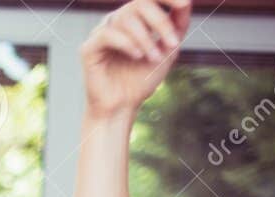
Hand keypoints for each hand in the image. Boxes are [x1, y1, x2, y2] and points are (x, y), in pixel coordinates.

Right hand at [80, 0, 188, 117]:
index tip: (185, 3)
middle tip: (172, 43)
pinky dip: (127, 43)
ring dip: (145, 38)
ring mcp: (100, 33)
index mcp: (133, 19)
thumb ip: (178, 23)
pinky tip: (136, 56)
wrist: (122, 107)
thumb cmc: (142, 79)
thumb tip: (185, 1)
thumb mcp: (169, 48)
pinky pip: (108, 34)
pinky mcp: (88, 48)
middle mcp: (115, 22)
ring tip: (152, 58)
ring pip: (124, 18)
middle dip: (159, 22)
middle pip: (139, 3)